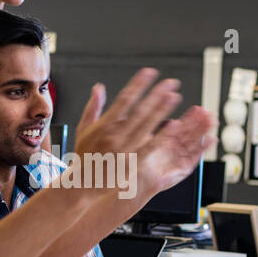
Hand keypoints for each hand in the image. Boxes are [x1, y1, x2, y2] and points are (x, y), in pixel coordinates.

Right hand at [68, 69, 182, 172]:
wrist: (82, 184)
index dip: (138, 84)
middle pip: (139, 109)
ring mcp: (123, 148)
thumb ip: (93, 107)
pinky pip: (150, 146)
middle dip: (156, 94)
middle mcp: (114, 134)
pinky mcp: (131, 162)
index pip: (124, 99)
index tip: (149, 73)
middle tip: (170, 83)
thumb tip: (99, 87)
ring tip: (174, 97)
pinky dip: (162, 135)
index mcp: (103, 124)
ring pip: (147, 125)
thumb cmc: (84, 157)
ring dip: (162, 110)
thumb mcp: (83, 129)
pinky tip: (174, 126)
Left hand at [135, 105, 215, 194]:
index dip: (189, 118)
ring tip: (211, 122)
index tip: (197, 109)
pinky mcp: (182, 170)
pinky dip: (203, 149)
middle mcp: (172, 150)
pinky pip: (194, 158)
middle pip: (190, 135)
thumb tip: (170, 118)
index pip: (180, 128)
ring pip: (194, 143)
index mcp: (163, 142)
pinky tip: (210, 140)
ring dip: (203, 132)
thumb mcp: (146, 140)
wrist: (134, 181)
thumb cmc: (135, 163)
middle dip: (199, 123)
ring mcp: (178, 159)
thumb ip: (158, 130)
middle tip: (208, 113)